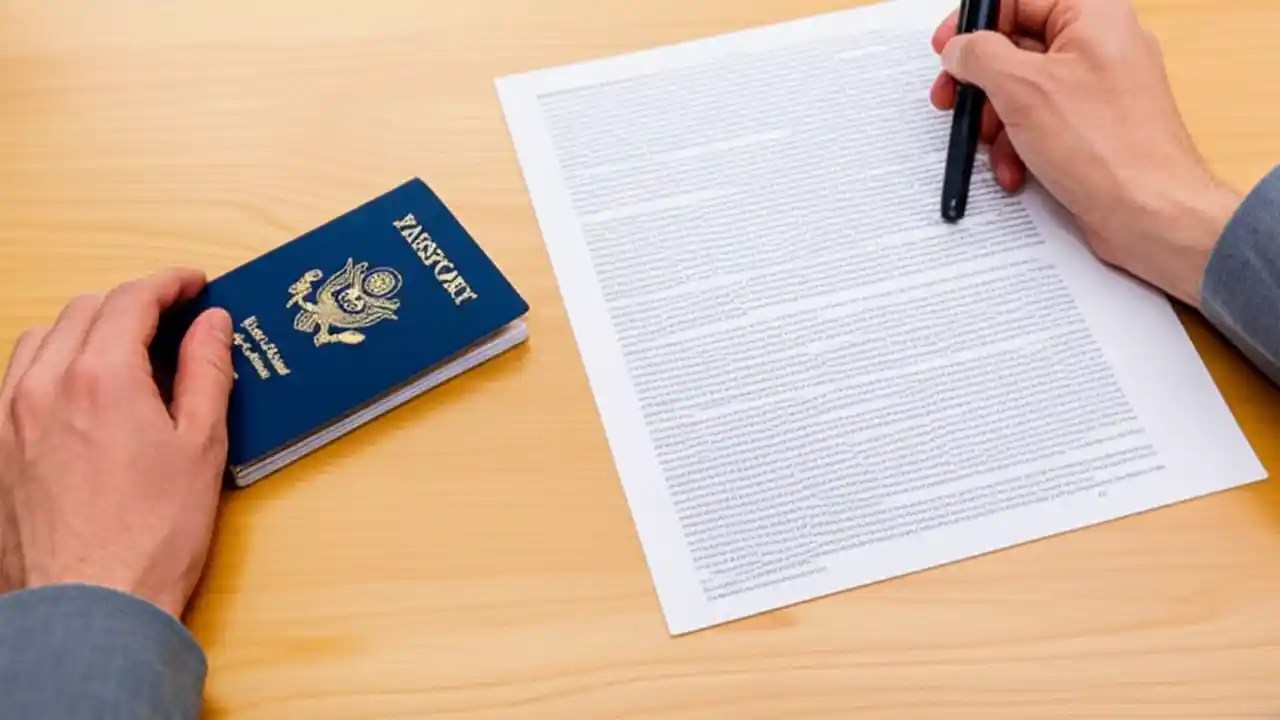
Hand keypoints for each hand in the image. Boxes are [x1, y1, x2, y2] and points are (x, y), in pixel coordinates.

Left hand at [0, 269, 232, 616]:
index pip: (132, 300)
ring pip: (42, 337)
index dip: (169, 283)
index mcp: (102, 377)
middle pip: (85, 309)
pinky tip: (78, 386)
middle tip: (172, 315)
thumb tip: (212, 324)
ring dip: (86, 325)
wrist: (89, 606)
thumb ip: (207, 372)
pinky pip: (16, 375)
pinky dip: (50, 359)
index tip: (196, 285)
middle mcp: (45, 384)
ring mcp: (10, 415)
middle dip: (131, 300)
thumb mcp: (201, 446)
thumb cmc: (151, 535)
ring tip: (124, 346)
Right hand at [930, 0, 1240, 306]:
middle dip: (981, 82)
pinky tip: (1015, 169)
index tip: (947, 48)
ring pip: (1023, 88)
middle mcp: (1100, 43)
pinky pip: (1041, 121)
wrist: (1150, 214)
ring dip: (996, 122)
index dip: (976, 21)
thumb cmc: (1105, 148)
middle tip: (952, 100)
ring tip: (991, 147)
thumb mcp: (1021, 88)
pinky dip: (1019, 144)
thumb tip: (959, 47)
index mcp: (1093, 14)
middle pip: (1017, 44)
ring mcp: (1098, 86)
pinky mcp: (1093, 126)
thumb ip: (980, 55)